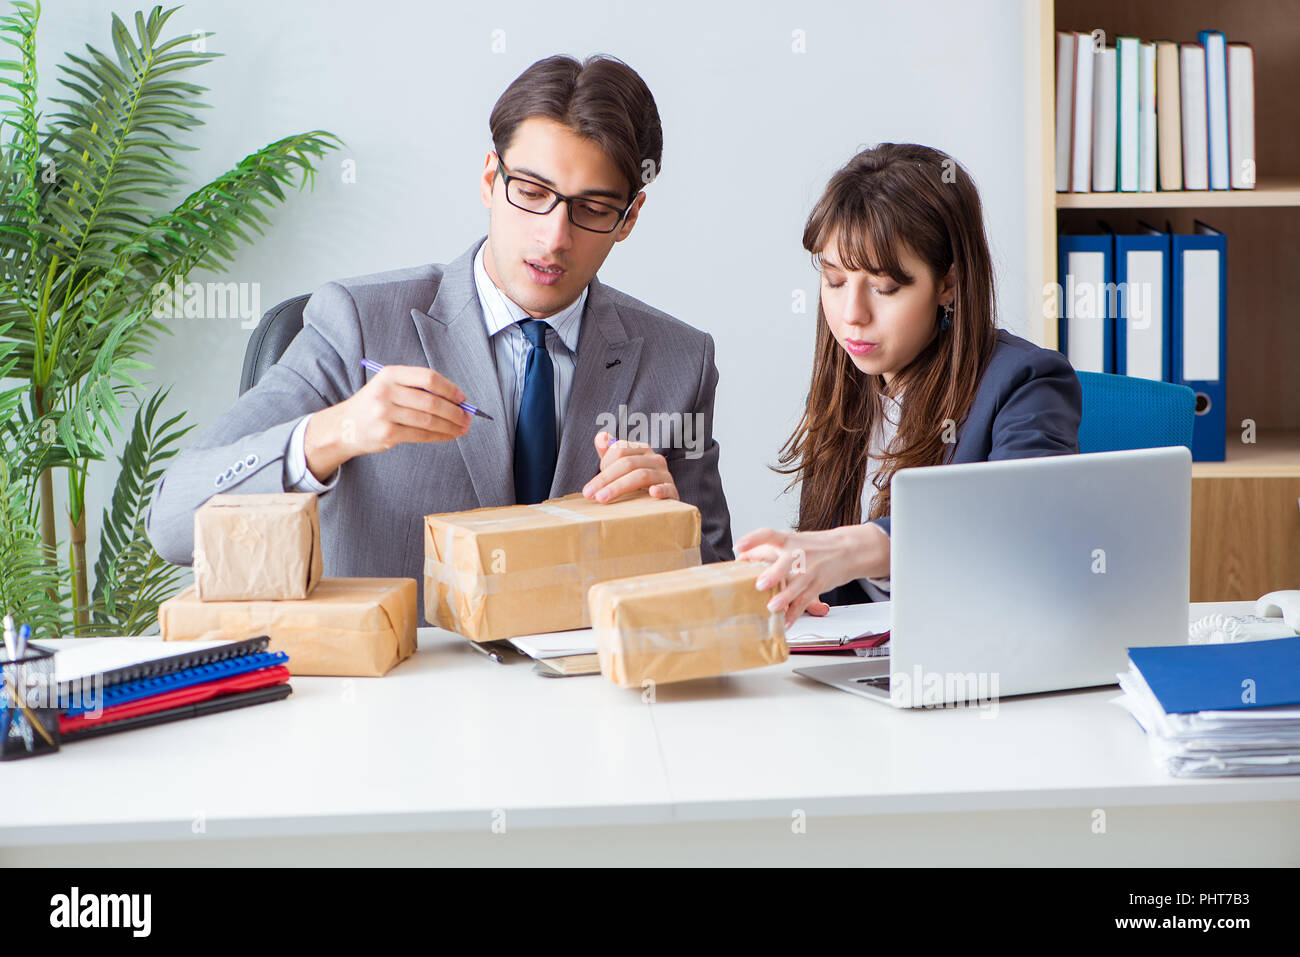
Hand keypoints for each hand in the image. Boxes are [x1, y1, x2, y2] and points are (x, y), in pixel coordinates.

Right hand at [305, 365, 470, 480]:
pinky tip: (449, 436)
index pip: (427, 377)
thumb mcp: (389, 387)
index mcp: (389, 374)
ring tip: (462, 428)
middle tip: (467, 417)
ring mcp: (385, 413)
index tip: (462, 398)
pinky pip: (421, 435)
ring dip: (451, 426)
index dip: (449, 388)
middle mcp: (386, 391)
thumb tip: (455, 401)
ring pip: (428, 420)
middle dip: (455, 411)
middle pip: (431, 400)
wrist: (345, 427)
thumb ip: (417, 389)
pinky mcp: (387, 433)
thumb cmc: (374, 405)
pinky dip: (440, 436)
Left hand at [582, 431, 677, 502]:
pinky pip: (667, 488)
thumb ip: (609, 452)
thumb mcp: (620, 468)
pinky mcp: (672, 492)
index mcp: (641, 450)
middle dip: (605, 478)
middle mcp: (655, 459)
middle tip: (589, 494)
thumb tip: (600, 437)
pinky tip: (652, 493)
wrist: (658, 505)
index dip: (603, 465)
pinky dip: (660, 490)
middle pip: (627, 463)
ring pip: (641, 475)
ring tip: (602, 498)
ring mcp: (665, 475)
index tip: (591, 487)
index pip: (619, 450)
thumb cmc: (635, 485)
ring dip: (619, 487)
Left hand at [735, 524, 889, 627]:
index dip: (752, 539)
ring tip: (772, 608)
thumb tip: (741, 557)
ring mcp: (811, 569)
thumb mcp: (792, 541)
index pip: (769, 535)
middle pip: (787, 562)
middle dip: (774, 574)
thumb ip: (767, 549)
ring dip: (785, 597)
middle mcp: (800, 553)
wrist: (848, 549)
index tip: (738, 547)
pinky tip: (786, 622)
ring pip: (798, 584)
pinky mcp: (819, 584)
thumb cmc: (814, 547)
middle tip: (760, 584)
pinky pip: (806, 600)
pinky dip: (796, 613)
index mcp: (789, 540)